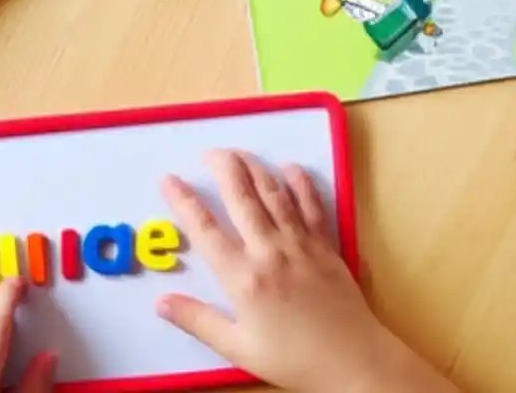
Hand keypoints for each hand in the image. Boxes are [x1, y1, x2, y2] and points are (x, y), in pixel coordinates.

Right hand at [156, 149, 458, 392]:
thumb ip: (198, 321)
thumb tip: (161, 303)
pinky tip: (290, 168)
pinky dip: (301, 184)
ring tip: (239, 152)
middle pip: (241, 198)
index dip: (184, 201)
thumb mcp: (238, 348)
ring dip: (255, 168)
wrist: (354, 362)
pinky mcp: (325, 247)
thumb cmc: (293, 360)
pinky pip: (312, 206)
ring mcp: (300, 246)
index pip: (205, 230)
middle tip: (209, 152)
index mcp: (243, 278)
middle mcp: (269, 252)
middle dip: (223, 169)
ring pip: (274, 195)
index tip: (169, 180)